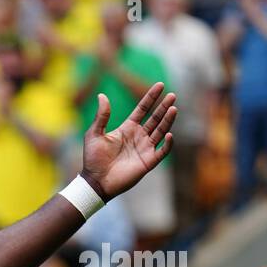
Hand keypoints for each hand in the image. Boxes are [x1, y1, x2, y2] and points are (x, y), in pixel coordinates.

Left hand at [81, 82, 176, 199]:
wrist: (95, 181)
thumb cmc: (93, 159)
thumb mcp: (94, 134)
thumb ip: (101, 116)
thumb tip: (101, 95)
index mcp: (127, 128)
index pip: (143, 109)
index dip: (151, 97)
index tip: (160, 85)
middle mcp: (138, 136)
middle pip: (155, 118)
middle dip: (164, 106)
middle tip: (172, 95)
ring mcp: (145, 148)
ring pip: (161, 131)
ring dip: (168, 120)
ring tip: (173, 108)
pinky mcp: (148, 161)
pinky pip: (162, 151)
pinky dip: (168, 143)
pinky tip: (169, 134)